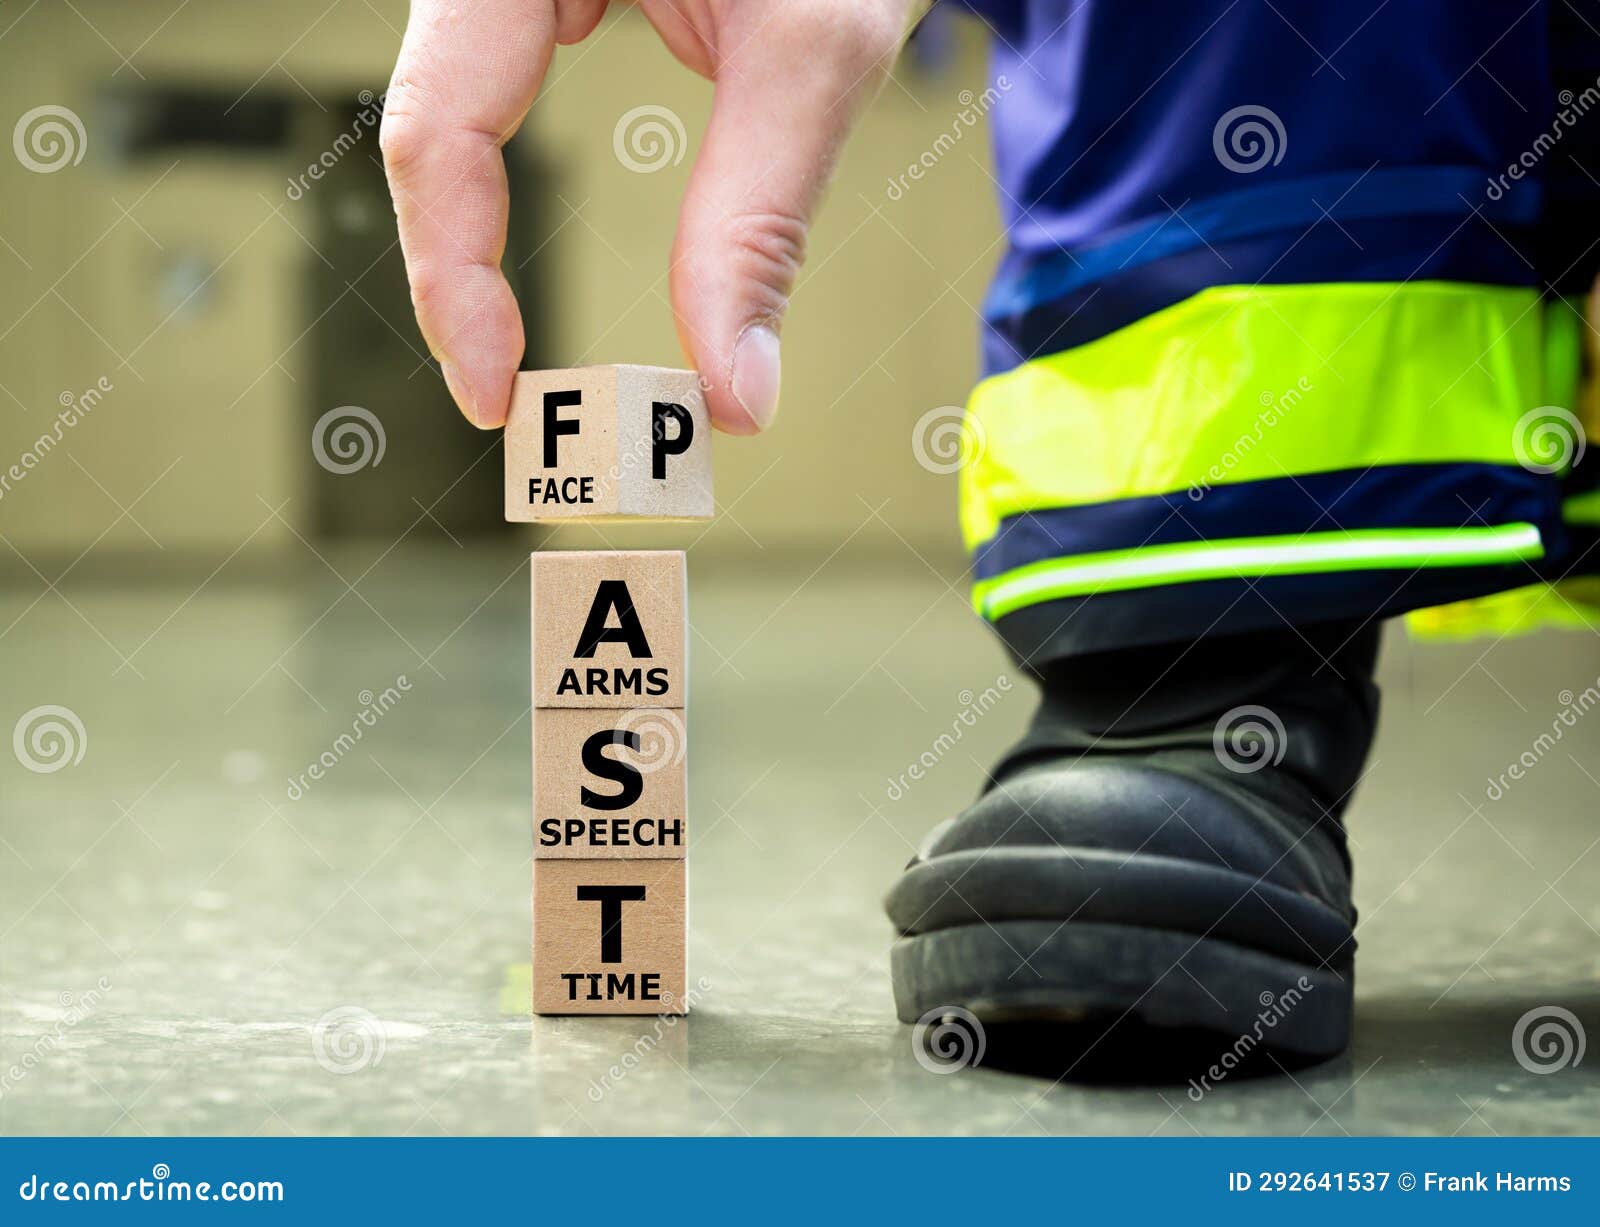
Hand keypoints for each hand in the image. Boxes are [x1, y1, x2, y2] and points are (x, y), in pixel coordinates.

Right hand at [380, 0, 919, 432]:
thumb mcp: (814, 50)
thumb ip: (761, 221)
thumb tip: (735, 397)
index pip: (435, 120)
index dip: (450, 274)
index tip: (494, 394)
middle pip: (428, 123)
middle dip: (457, 270)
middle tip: (500, 396)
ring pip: (449, 110)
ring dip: (471, 236)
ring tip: (501, 344)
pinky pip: (491, 87)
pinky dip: (502, 184)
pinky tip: (511, 256)